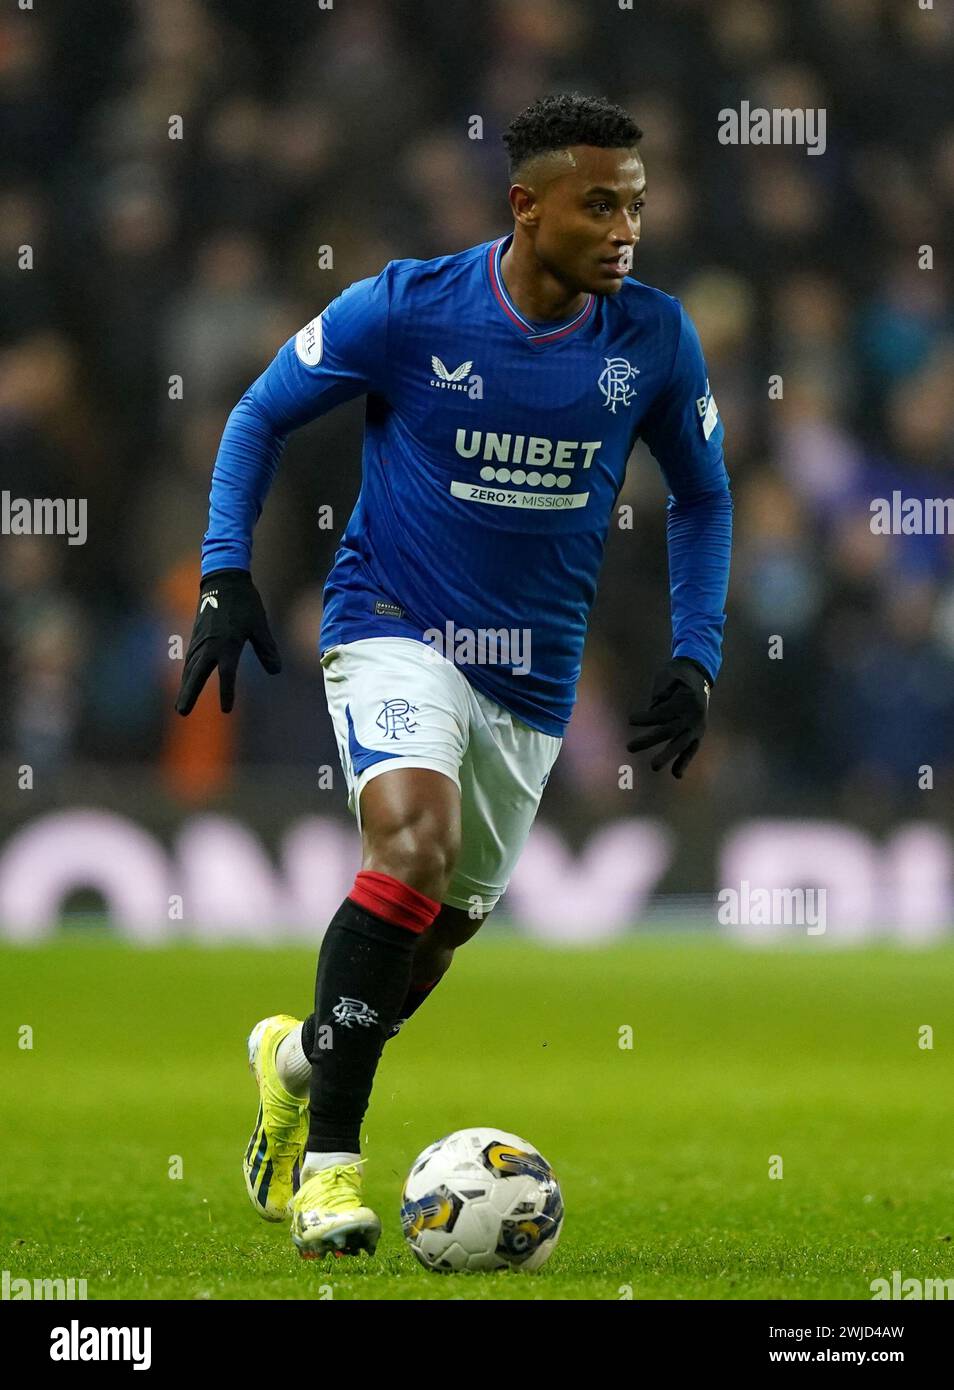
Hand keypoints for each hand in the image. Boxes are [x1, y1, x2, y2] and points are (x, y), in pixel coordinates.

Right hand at [175, 569, 280, 715]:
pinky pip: (190, 658)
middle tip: (182, 712)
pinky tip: (186, 680)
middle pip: (197, 674)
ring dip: (185, 686)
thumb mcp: (260, 626)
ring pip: (190, 668)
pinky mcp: (197, 636)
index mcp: (228, 643)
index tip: (226, 710)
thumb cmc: (245, 603)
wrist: (223, 579)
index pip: (227, 674)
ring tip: (181, 704)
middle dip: (189, 693)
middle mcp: (210, 645)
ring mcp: (200, 640)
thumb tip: (276, 671)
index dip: (227, 692)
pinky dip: (187, 673)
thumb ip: (267, 649)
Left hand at [627, 657, 710, 778]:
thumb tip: (655, 706)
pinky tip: (676, 775)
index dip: (647, 717)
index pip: (663, 712)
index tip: (630, 720)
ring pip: (681, 744)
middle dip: (649, 740)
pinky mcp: (697, 734)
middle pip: (670, 731)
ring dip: (667, 756)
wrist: (700, 675)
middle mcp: (693, 716)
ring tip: (653, 767)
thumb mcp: (670, 674)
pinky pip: (691, 749)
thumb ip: (663, 690)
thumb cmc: (678, 675)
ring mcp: (697, 727)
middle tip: (629, 747)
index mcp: (686, 700)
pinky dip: (684, 761)